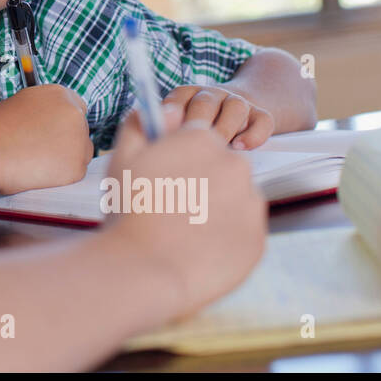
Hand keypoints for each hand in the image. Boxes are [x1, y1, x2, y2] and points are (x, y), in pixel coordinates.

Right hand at [0, 84, 92, 194]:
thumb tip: (52, 120)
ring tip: (38, 161)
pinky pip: (75, 172)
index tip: (54, 133)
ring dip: (66, 158)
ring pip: (82, 152)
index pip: (76, 108)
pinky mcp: (77, 167)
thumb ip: (44, 108)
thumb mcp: (23, 103)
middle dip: (67, 140)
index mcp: (61, 94)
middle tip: (44, 151)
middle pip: (81, 130)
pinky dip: (61, 176)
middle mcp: (75, 114)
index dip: (64, 123)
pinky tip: (40, 172)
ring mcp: (79, 141)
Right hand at [105, 102, 266, 317]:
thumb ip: (142, 124)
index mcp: (202, 139)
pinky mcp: (257, 239)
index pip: (200, 139)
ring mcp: (250, 203)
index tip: (167, 177)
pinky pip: (243, 232)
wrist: (143, 270)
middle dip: (202, 181)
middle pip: (222, 167)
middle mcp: (235, 165)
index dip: (180, 157)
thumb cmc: (128, 212)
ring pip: (235, 200)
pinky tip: (197, 249)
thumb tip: (168, 110)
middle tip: (173, 206)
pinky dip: (225, 239)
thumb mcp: (123, 159)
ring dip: (216, 209)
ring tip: (184, 231)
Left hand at [122, 84, 273, 148]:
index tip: (167, 134)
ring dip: (226, 129)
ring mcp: (237, 103)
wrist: (233, 118)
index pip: (178, 97)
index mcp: (186, 95)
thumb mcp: (167, 128)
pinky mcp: (260, 115)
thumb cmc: (190, 136)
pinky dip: (252, 134)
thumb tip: (143, 124)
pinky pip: (262, 120)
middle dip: (198, 127)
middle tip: (191, 150)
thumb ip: (150, 126)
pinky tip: (239, 148)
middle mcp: (212, 94)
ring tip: (217, 150)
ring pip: (236, 107)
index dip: (172, 114)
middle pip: (205, 102)